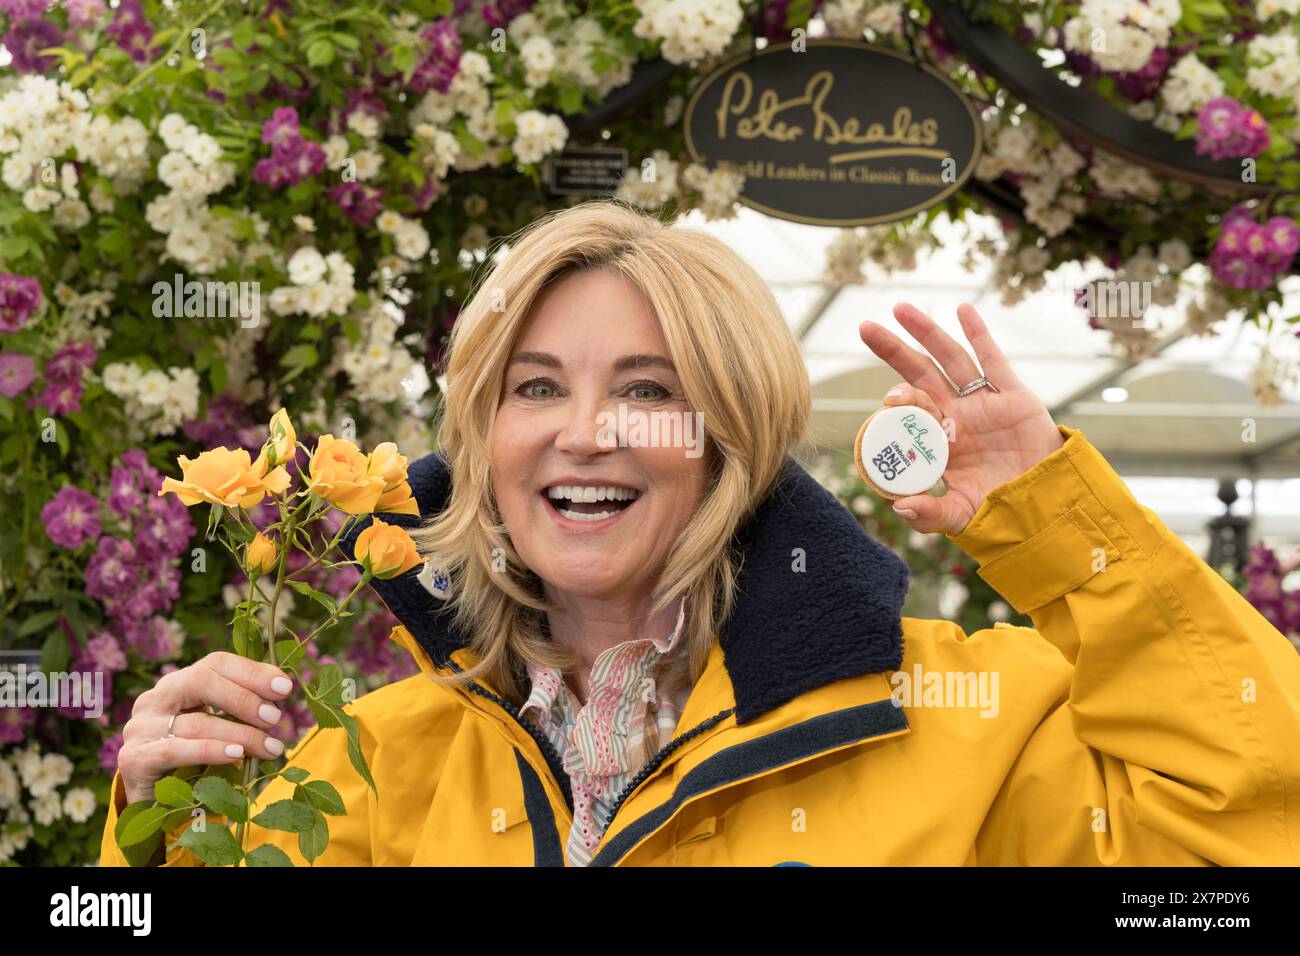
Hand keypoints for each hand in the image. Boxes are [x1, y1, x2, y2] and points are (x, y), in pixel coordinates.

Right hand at [117, 652, 294, 804]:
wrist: (153, 805)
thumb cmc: (194, 760)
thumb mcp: (219, 728)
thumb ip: (240, 709)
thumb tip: (281, 695)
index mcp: (177, 684)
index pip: (215, 663)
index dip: (252, 672)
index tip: (285, 688)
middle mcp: (154, 699)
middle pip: (200, 681)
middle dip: (244, 698)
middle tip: (275, 718)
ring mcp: (140, 727)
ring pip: (196, 722)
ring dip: (240, 734)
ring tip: (270, 747)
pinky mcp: (134, 758)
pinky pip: (176, 749)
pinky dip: (210, 750)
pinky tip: (236, 754)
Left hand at [858, 302, 1064, 535]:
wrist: (1046, 505)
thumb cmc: (999, 510)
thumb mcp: (960, 516)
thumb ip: (930, 514)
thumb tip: (899, 509)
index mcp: (938, 440)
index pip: (912, 411)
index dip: (901, 400)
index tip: (889, 398)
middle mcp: (955, 415)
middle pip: (920, 374)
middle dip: (895, 350)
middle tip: (867, 327)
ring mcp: (983, 402)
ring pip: (951, 359)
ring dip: (928, 332)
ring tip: (902, 309)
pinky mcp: (1014, 396)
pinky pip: (993, 360)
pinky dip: (979, 334)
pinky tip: (963, 310)